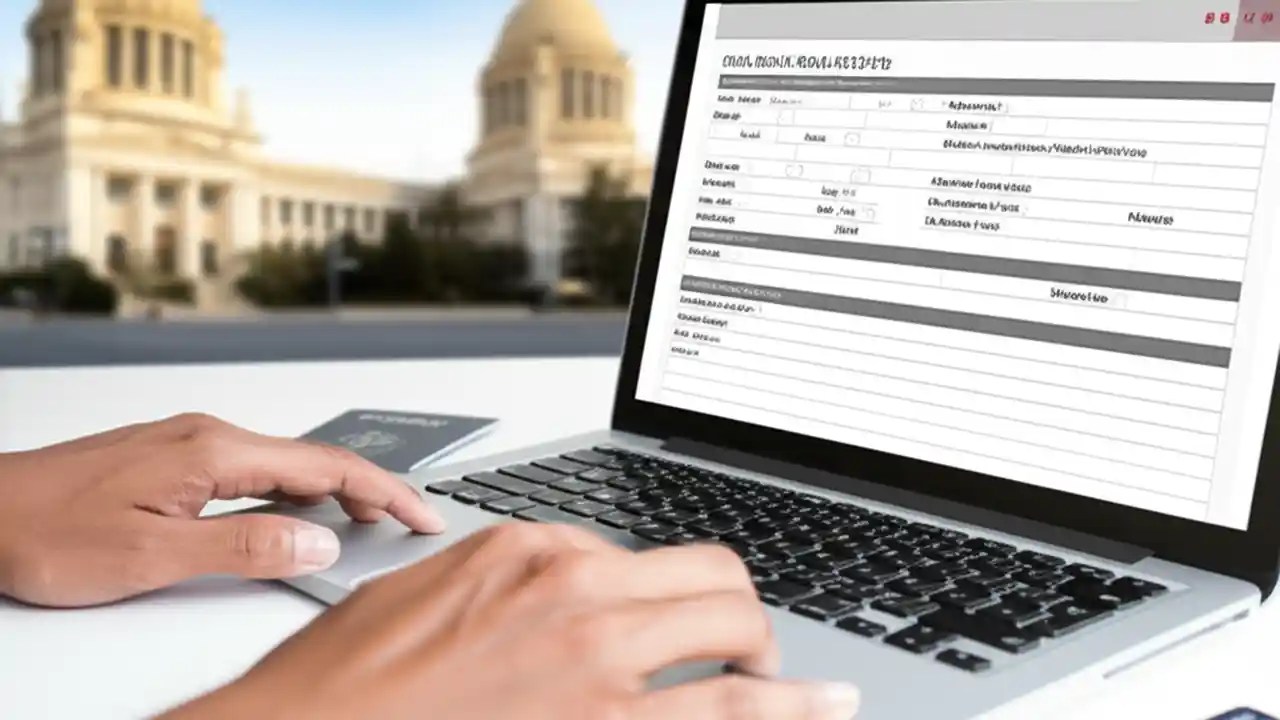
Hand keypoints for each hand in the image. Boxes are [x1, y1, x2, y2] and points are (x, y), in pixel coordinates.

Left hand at [0, 413, 444, 607]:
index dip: (383, 492)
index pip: (325, 467)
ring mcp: (190, 442)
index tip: (420, 514)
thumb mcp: (154, 556)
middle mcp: (208, 435)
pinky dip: (292, 489)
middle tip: (407, 521)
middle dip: (369, 488)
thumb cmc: (47, 532)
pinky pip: (254, 467)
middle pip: (314, 458)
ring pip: (284, 462)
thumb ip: (244, 548)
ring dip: (331, 490)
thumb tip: (318, 542)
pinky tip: (295, 511)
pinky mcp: (173, 456)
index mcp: (214, 451)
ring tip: (365, 520)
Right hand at [165, 523, 861, 719]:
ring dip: (785, 671)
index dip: (684, 589)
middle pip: (719, 586)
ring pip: (738, 651)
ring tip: (814, 692)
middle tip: (752, 647)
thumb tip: (585, 572)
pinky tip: (818, 713)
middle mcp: (579, 601)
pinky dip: (780, 716)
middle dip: (749, 617)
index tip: (701, 610)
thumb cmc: (351, 675)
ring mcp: (596, 676)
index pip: (654, 553)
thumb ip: (523, 572)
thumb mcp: (437, 583)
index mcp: (537, 552)